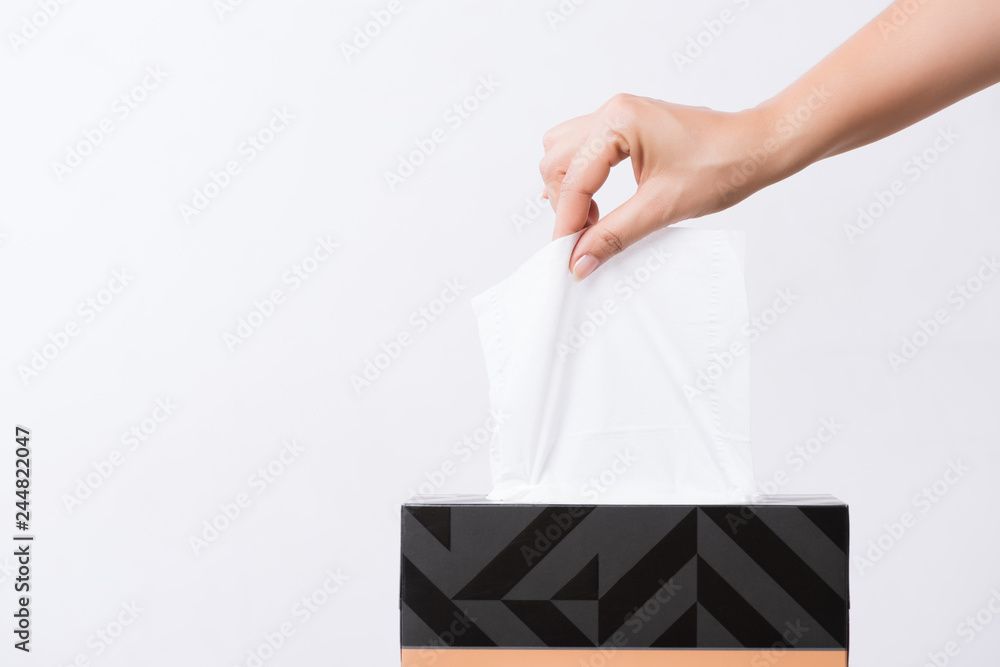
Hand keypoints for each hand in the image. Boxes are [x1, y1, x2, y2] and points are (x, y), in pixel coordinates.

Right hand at [539, 94, 774, 279]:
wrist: (759, 147)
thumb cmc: (723, 166)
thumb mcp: (663, 208)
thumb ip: (614, 235)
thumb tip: (579, 261)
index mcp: (618, 121)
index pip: (573, 179)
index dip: (567, 223)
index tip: (566, 257)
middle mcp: (612, 110)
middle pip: (556, 161)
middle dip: (564, 203)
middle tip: (584, 238)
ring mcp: (618, 115)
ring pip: (563, 151)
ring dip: (569, 188)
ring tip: (593, 219)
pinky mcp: (627, 126)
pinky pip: (584, 149)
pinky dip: (583, 178)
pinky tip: (600, 203)